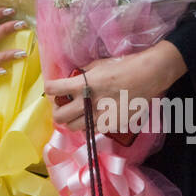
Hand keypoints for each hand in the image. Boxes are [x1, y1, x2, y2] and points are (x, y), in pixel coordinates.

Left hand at [45, 39, 186, 131]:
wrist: (147, 77)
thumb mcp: (98, 65)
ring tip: (76, 114)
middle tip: (61, 106)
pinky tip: (91, 117)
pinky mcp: (111, 125)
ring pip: (73, 127)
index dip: (49, 89)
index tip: (51, 89)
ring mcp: (100, 117)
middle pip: (59, 116)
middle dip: (57, 111)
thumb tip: (71, 79)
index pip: (53, 89)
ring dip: (71, 120)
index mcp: (83, 84)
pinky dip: (87, 125)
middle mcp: (88, 103)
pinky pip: (91, 130)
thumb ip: (82, 75)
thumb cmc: (123, 66)